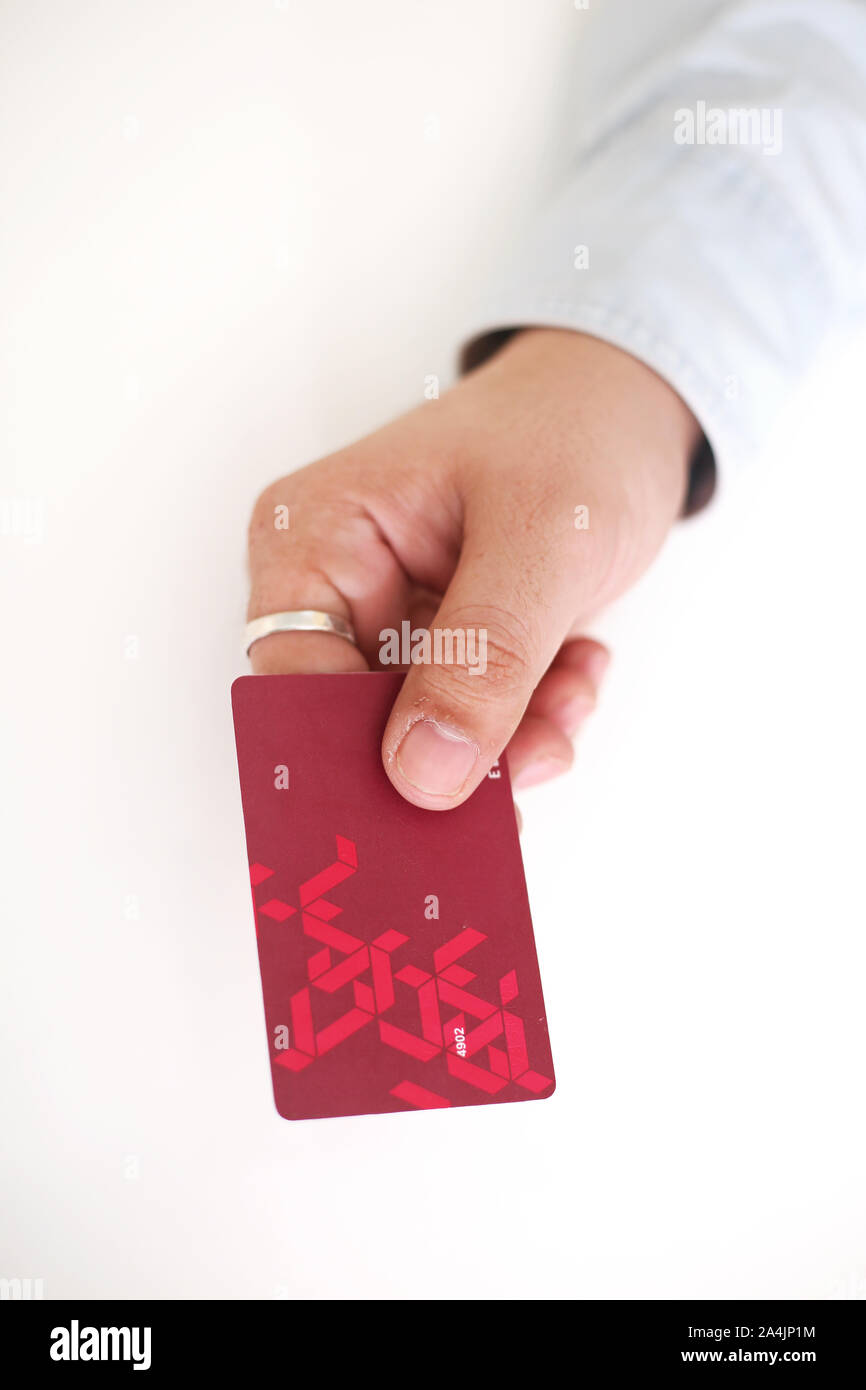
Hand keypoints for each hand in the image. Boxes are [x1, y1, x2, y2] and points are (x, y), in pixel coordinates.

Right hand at [247, 328, 698, 808]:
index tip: (420, 806)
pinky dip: (534, 717)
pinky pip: (478, 722)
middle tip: (518, 774)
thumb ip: (482, 659)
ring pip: (428, 737)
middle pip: (357, 723)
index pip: (294, 680)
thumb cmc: (574, 429)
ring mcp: (395, 622)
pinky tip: (575, 671)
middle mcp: (340, 587)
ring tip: (565, 700)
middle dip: (450, 753)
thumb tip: (424, 773)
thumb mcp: (540, 539)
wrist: (633, 406)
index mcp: (317, 535)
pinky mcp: (450, 647)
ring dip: (509, 737)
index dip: (346, 755)